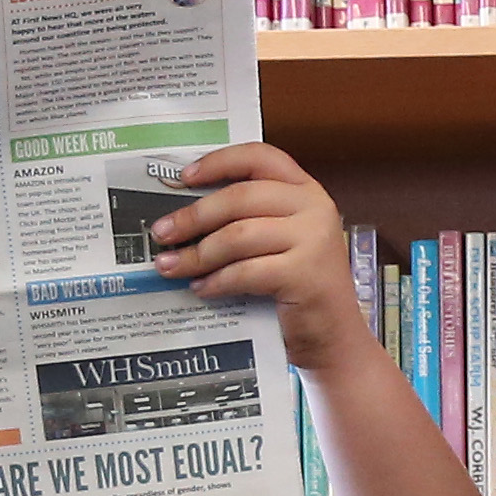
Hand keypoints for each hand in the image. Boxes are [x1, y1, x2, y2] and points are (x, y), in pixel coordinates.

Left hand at [147, 143, 364, 371]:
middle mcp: (315, 208)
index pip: (260, 157)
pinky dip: (217, 281)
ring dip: (197, 254)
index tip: (184, 177)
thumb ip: (249, 220)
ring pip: (237, 236)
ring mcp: (314, 240)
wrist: (334, 337)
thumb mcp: (280, 242)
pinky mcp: (305, 274)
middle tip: (161, 233)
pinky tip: (201, 289)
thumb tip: (184, 216)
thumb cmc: (298, 289)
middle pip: (240, 198)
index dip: (219, 162)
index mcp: (306, 191)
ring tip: (171, 266)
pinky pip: (245, 272)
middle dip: (193, 216)